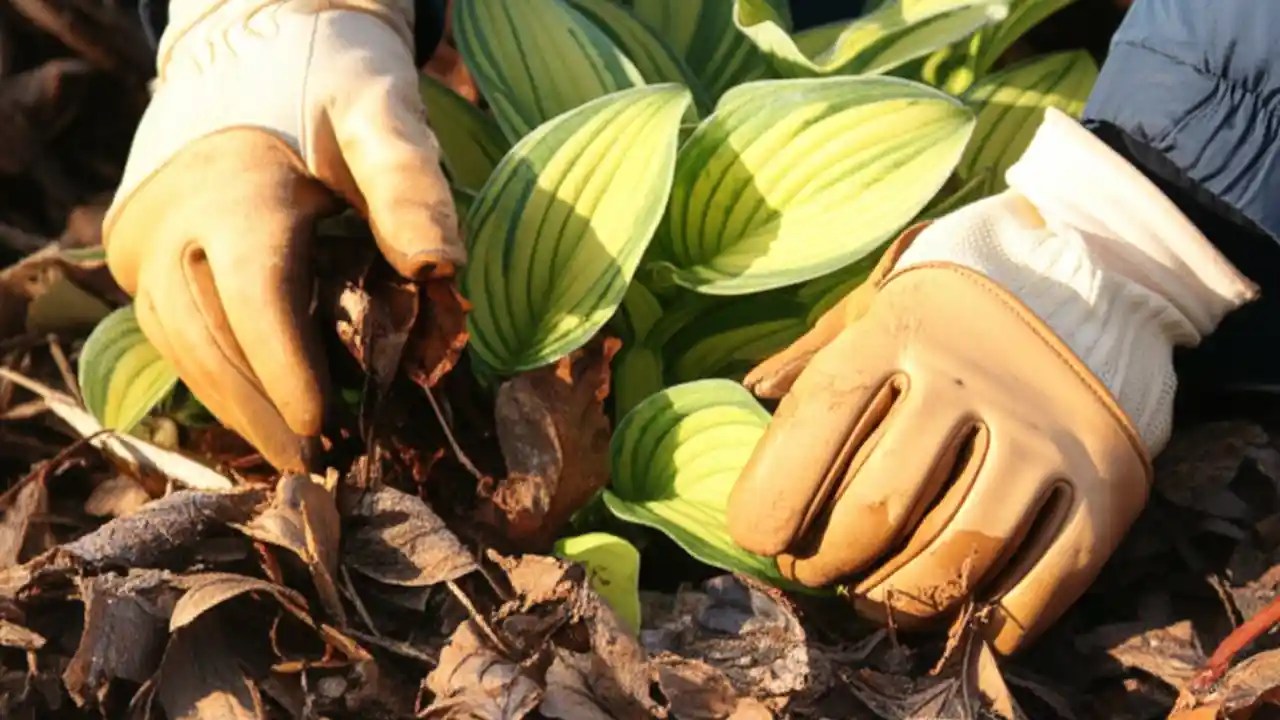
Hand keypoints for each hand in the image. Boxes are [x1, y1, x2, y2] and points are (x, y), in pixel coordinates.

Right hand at [102, 0, 462, 470]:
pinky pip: (173, 332)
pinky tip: (259, 407)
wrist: (254, 53)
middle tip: (314, 464)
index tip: (321, 424)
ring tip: (292, 450)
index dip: (285, 367)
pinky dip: (217, 375)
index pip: (253, 295)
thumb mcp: (382, 118)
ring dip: (235, 403)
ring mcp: (145, 239)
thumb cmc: (331, 88)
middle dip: (260, 408)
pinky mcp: (142, 255)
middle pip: (207, 336)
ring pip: (180, 343)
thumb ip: (409, 186)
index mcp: (233, 186)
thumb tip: (437, 267)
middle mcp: (171, 218)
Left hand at [727, 108, 1257, 652]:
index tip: (757, 537)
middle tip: (813, 572)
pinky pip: (1043, 582)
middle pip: (880, 507)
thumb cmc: (959, 301)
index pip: (818, 422)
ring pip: (957, 559)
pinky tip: (955, 616)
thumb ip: (817, 351)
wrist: (1102, 270)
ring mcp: (1051, 434)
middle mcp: (978, 378)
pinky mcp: (1111, 482)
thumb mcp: (880, 301)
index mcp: (905, 328)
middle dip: (827, 560)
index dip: (772, 495)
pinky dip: (991, 618)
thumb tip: (750, 391)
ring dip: (899, 599)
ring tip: (871, 598)